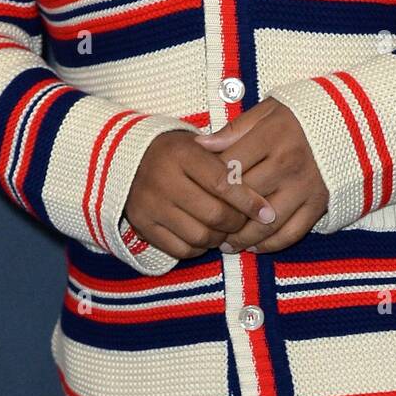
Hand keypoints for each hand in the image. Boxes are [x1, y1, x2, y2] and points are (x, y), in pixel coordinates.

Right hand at [124, 129, 276, 259]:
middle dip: (237, 222)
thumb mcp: (200, 145)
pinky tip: (203, 235)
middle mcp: (163, 179)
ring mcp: (150, 205)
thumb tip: (262, 199)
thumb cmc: (177, 152)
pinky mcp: (142, 225)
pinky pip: (181, 249)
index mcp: (182, 154)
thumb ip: (230, 164)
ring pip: (200, 235)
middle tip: (244, 220)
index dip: (249, 201)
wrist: (129, 158)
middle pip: (214, 214)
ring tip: (225, 228)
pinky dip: (198, 247)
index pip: (223, 183)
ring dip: (220, 237)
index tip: (266, 211)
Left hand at [194, 98, 328, 253]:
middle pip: (244, 199)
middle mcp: (288, 164)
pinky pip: (291, 233)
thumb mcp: (268, 111)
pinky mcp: (318, 205)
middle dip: (221, 216)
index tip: (198, 191)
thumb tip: (201, 145)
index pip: (231, 167)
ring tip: (225, 244)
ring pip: (265, 223)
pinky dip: (269, 245)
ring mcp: (304, 187)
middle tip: (205, 224)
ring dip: (241, 239)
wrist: (350, 125)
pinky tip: (253, 246)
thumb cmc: (300, 116)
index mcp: (272, 137)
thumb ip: (235, 129)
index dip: (209, 183)